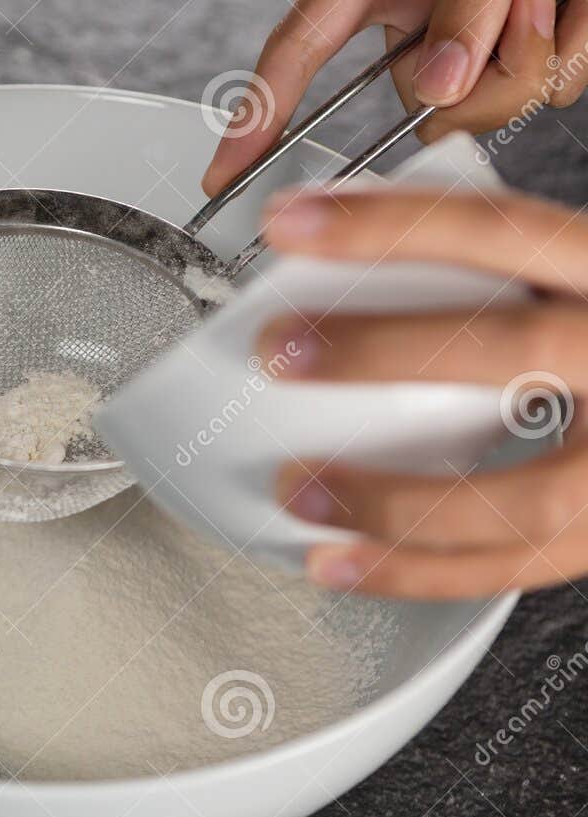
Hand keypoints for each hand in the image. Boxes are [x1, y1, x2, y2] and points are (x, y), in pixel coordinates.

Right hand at [202, 0, 587, 195]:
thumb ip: (461, 10)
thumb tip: (442, 86)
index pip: (296, 57)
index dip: (256, 120)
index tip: (223, 177)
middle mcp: (415, 33)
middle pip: (434, 108)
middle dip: (494, 71)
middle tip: (523, 5)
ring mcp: (467, 55)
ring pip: (499, 105)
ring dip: (542, 48)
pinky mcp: (516, 64)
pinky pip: (554, 87)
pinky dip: (579, 42)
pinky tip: (568, 4)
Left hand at [256, 187, 587, 598]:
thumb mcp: (572, 281)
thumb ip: (497, 273)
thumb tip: (345, 258)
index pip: (503, 232)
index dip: (390, 224)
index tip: (290, 221)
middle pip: (515, 350)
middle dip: (383, 350)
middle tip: (279, 351)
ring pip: (520, 496)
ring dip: (391, 500)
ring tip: (296, 488)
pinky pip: (512, 569)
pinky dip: (415, 573)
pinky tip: (338, 561)